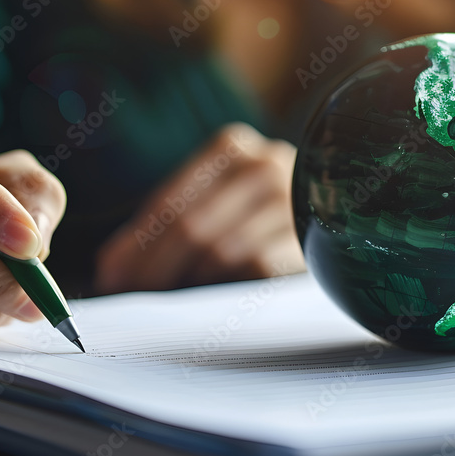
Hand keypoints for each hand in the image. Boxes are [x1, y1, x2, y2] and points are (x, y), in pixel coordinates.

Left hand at [94, 123, 304, 292]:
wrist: (344, 221)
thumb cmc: (259, 222)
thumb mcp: (211, 207)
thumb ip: (162, 228)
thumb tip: (111, 270)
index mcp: (232, 147)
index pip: (169, 203)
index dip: (135, 247)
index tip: (111, 281)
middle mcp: (267, 163)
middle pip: (191, 228)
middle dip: (154, 271)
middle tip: (132, 302)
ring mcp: (295, 199)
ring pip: (221, 252)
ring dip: (190, 286)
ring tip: (173, 308)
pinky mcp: (315, 238)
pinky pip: (256, 269)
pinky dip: (230, 290)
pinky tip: (217, 303)